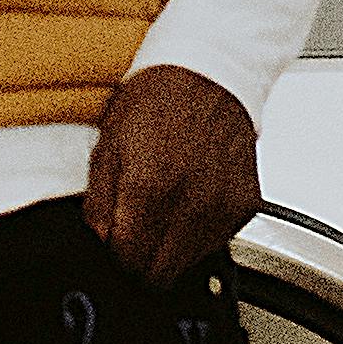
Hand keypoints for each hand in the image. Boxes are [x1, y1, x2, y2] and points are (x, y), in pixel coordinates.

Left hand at [83, 60, 263, 289]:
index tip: (114, 242)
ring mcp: (223, 207)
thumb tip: (97, 243)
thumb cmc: (158, 97)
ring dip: (170, 248)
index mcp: (150, 188)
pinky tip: (189, 198)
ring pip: (188, 264)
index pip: (128, 261)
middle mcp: (192, 204)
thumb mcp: (108, 143)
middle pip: (160, 274)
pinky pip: (216, 241)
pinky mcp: (244, 205)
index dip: (115, 257)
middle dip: (141, 260)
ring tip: (164, 205)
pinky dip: (199, 232)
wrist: (211, 69)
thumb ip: (98, 203)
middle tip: (134, 231)